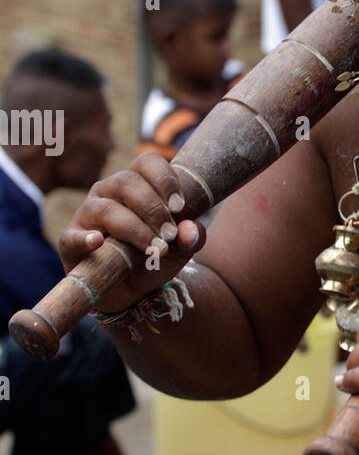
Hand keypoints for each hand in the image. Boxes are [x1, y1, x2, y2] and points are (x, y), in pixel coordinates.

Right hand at [59, 152, 207, 313]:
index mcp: (136, 184)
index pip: (147, 162)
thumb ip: (191, 238)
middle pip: (127, 182)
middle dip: (153, 209)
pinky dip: (86, 239)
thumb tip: (191, 230)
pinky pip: (73, 236)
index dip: (164, 179)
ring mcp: (87, 215)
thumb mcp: (180, 249)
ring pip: (106, 209)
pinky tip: (99, 242)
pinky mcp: (71, 242)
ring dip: (135, 229)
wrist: (131, 292)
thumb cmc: (154, 257)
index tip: (180, 207)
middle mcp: (108, 192)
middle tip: (169, 235)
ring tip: (156, 250)